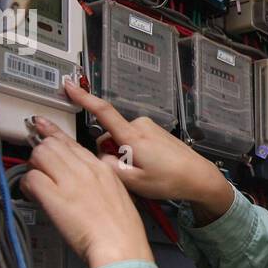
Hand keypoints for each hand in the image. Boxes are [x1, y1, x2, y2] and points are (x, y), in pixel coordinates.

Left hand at [22, 115, 154, 267]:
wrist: (122, 247)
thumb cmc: (122, 231)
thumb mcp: (117, 197)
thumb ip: (99, 183)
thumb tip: (81, 184)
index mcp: (102, 169)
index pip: (71, 142)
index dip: (52, 132)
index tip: (42, 125)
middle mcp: (86, 169)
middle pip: (52, 145)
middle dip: (41, 155)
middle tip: (40, 170)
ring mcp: (70, 181)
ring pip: (39, 155)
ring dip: (34, 168)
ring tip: (38, 185)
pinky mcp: (55, 197)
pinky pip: (31, 178)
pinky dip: (27, 186)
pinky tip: (33, 195)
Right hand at [64, 77, 232, 216]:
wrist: (199, 177)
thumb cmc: (171, 180)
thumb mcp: (135, 181)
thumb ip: (109, 168)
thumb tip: (98, 158)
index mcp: (132, 136)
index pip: (102, 111)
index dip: (83, 97)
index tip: (69, 85)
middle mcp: (140, 126)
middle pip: (110, 134)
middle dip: (110, 151)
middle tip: (129, 171)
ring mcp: (149, 127)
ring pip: (122, 139)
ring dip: (124, 153)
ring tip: (143, 171)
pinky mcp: (156, 131)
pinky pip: (134, 139)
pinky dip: (135, 152)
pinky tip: (149, 166)